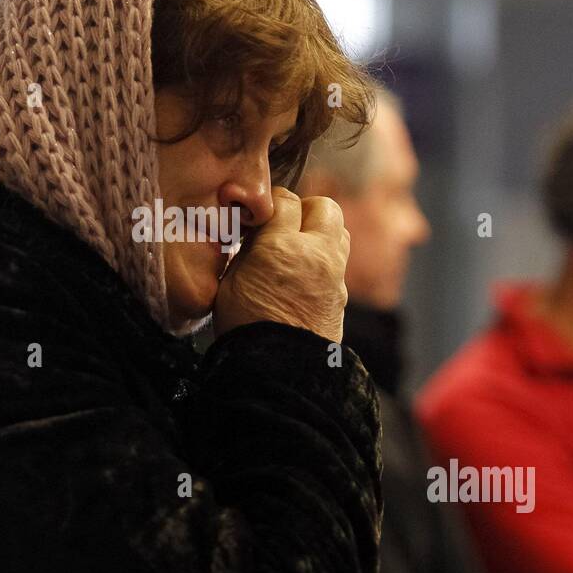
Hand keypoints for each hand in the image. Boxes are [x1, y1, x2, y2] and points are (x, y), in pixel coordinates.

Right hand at [212, 187, 349, 343]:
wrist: (277, 372)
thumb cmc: (244, 328)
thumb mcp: (230, 282)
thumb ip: (247, 249)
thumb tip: (256, 233)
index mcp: (280, 247)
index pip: (286, 200)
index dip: (272, 204)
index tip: (260, 215)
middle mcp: (315, 255)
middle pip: (325, 207)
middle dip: (305, 210)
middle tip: (285, 226)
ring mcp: (334, 275)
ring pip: (339, 231)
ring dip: (321, 232)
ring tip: (298, 248)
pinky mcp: (342, 295)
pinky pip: (339, 262)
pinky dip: (324, 260)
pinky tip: (304, 276)